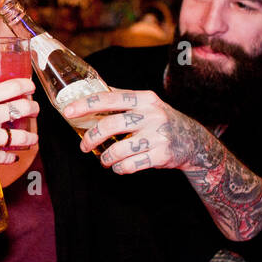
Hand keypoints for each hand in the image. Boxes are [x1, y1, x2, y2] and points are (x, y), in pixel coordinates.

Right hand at [0, 78, 37, 173]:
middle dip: (33, 109)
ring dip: (30, 137)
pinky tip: (13, 157)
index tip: (30, 87)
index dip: (26, 85)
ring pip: (20, 136)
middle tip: (35, 110)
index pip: (12, 87)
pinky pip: (4, 156)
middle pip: (22, 108)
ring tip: (33, 138)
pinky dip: (10, 157)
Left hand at [65, 89, 213, 174]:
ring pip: (119, 149)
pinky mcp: (162, 155)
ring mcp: (158, 135)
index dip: (86, 104)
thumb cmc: (161, 120)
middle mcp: (151, 114)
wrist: (193, 141)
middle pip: (110, 125)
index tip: (68, 112)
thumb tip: (89, 93)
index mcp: (143, 98)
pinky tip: (119, 166)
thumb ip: (121, 100)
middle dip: (91, 138)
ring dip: (106, 157)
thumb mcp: (146, 104)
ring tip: (104, 159)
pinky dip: (120, 168)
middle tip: (84, 146)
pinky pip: (131, 165)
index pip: (109, 98)